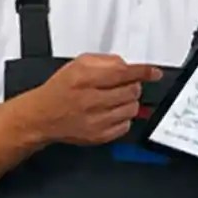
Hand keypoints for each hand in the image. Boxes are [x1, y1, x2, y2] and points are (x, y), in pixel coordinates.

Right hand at [26, 54, 161, 144]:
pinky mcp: (99, 136)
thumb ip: (106, 61)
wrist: (42, 116)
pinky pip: (126, 125)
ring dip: (128, 102)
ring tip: (114, 100)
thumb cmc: (61, 89)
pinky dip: (122, 118)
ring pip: (132, 109)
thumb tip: (127, 66)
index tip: (154, 73)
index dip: (144, 72)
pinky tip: (109, 113)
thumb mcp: (78, 64)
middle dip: (133, 86)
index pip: (124, 72)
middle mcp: (90, 99)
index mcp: (85, 77)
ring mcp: (95, 120)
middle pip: (132, 91)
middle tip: (123, 86)